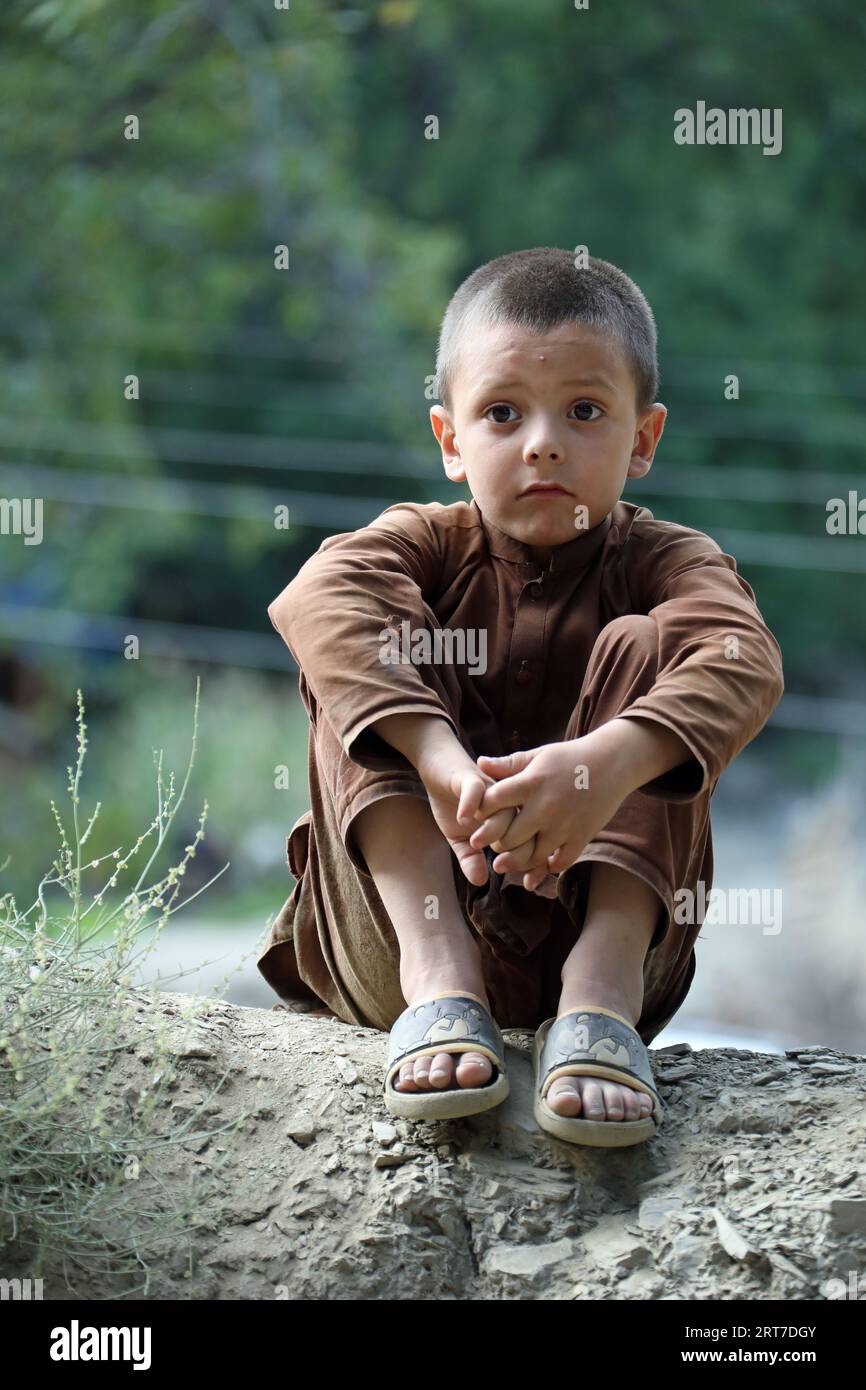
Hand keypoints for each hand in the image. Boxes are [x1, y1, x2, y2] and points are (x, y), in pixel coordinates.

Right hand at [416, 748, 519, 886]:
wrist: (438, 769)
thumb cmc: (455, 804)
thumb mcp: (461, 838)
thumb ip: (470, 859)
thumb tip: (480, 882)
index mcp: (512, 819)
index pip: (530, 845)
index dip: (527, 864)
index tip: (520, 880)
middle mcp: (508, 803)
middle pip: (524, 830)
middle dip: (512, 852)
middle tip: (497, 865)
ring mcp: (492, 790)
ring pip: (505, 813)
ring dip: (491, 831)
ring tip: (474, 842)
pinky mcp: (472, 777)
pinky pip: (477, 792)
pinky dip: (470, 807)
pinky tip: (462, 819)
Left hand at [468, 733, 633, 880]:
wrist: (613, 762)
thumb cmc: (570, 757)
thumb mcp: (539, 755)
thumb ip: (509, 764)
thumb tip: (480, 763)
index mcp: (531, 782)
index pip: (494, 801)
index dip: (480, 812)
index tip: (473, 818)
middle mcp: (546, 806)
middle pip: (510, 837)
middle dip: (496, 844)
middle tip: (490, 846)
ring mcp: (565, 824)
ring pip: (533, 856)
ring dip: (517, 863)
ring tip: (504, 864)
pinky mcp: (582, 836)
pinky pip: (561, 862)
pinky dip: (548, 868)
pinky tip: (540, 866)